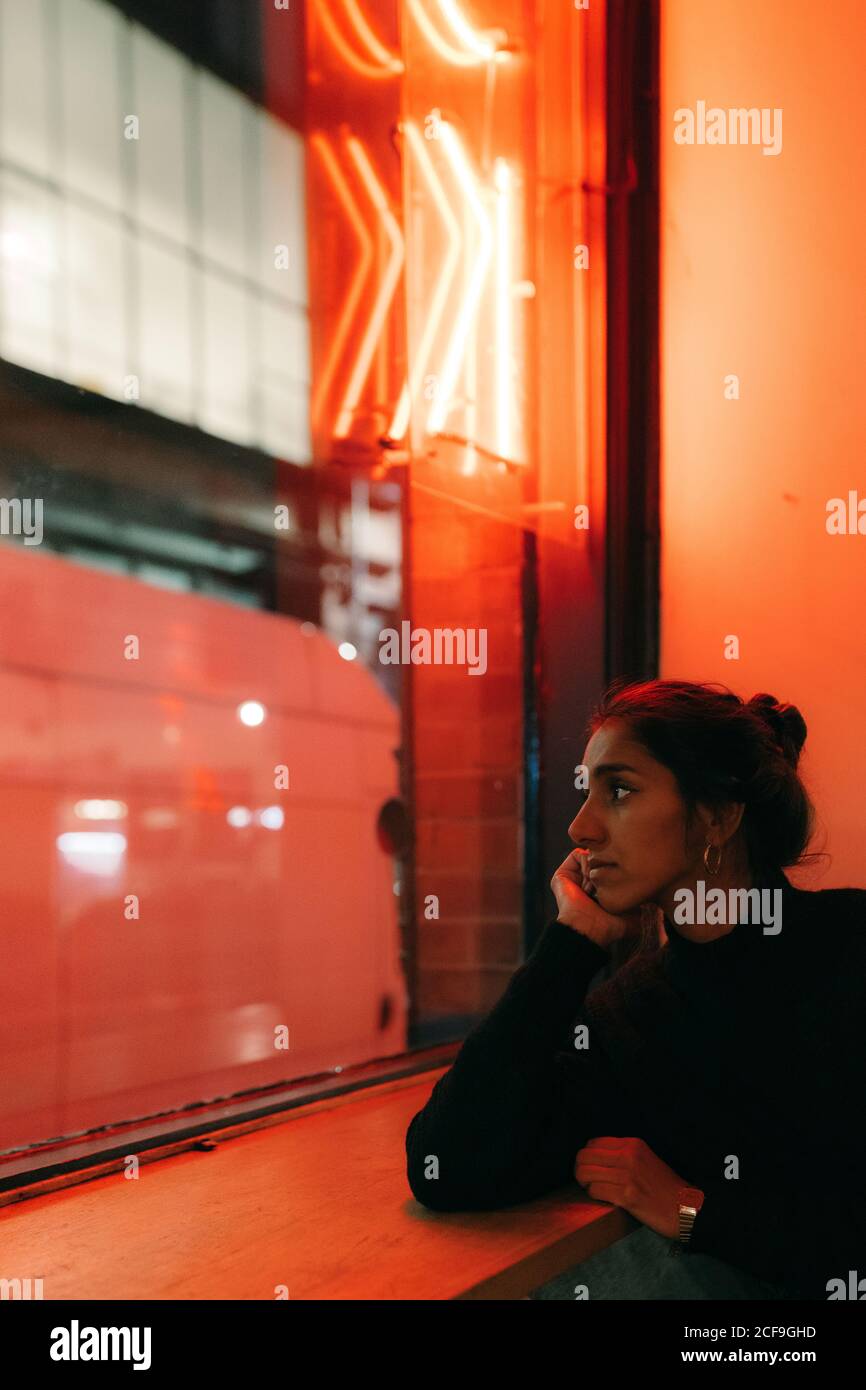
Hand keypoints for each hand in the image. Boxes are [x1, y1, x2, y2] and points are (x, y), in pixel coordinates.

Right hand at [550, 849, 643, 949]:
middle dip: (606, 866)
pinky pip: (578, 854)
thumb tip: (660, 904)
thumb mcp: (633, 916)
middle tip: (606, 885)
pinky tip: (588, 879)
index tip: (622, 882)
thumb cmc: (610, 925)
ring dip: (596, 868)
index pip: (612, 866)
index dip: (619, 868)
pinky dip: (586, 863)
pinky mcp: (563, 874)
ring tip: (595, 887)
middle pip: (602, 858)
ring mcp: (574, 877)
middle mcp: (586, 882)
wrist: (589, 928)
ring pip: (591, 855)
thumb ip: (646, 908)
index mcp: (599, 891)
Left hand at [574, 1136, 692, 1239]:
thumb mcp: (645, 1159)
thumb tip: (595, 1157)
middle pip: (584, 1156)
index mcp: (633, 1144)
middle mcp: (629, 1156)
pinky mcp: (627, 1196)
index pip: (592, 1143)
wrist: (685, 1208)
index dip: (587, 1157)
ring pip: (585, 1173)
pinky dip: (594, 1196)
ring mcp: (627, 1176)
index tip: (591, 1167)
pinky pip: (595, 1191)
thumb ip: (624, 1154)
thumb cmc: (664, 1187)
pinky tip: (603, 1199)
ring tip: (593, 1189)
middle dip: (580, 1169)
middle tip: (586, 1181)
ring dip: (585, 1184)